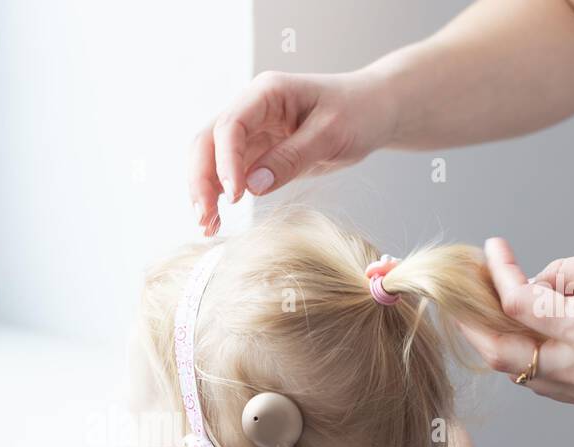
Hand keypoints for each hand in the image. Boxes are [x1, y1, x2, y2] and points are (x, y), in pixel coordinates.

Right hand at [190, 69, 394, 235]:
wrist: (373, 111)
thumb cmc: (358, 112)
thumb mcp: (331, 134)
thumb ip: (292, 158)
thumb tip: (252, 186)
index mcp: (267, 93)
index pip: (230, 126)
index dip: (225, 161)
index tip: (235, 196)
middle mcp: (250, 109)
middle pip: (207, 142)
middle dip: (201, 180)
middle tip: (206, 217)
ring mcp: (251, 132)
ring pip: (210, 160)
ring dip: (204, 192)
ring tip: (208, 226)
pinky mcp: (256, 153)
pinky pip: (228, 175)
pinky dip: (219, 197)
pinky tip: (217, 221)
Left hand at [463, 239, 573, 411]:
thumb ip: (564, 273)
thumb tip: (530, 284)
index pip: (517, 304)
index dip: (498, 274)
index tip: (492, 251)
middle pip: (499, 353)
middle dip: (472, 323)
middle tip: (463, 294)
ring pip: (518, 373)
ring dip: (501, 341)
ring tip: (497, 309)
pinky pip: (544, 383)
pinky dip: (529, 358)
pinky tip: (532, 333)